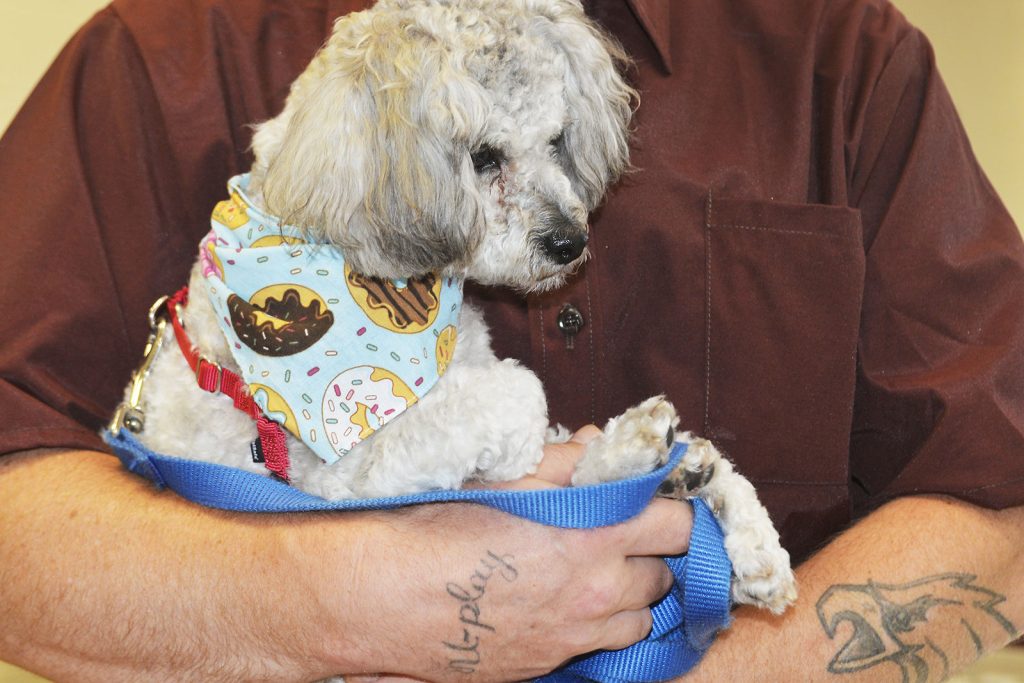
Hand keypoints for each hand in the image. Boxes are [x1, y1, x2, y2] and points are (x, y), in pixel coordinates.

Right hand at [328, 427, 693, 681]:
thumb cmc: (444, 529)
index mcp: (594, 540)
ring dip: (629, 593)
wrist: (390, 599)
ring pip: (639, 616)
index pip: (677, 525)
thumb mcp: (507, 480)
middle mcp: (597, 595)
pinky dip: (599, 624)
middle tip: (620, 531)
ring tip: (595, 572)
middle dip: (649, 550)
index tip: (656, 499)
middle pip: (663, 573)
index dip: (672, 508)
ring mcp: (575, 637)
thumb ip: (567, 461)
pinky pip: (601, 644)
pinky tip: (567, 604)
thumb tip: (599, 444)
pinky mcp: (550, 663)